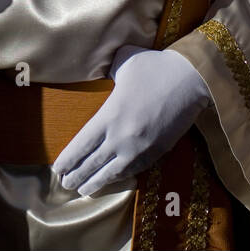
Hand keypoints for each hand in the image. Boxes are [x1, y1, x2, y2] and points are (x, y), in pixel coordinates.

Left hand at [53, 45, 211, 196]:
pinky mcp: (157, 151)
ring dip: (96, 182)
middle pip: (93, 163)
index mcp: (109, 116)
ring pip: (113, 172)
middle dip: (77, 175)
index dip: (68, 159)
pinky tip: (113, 179)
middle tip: (65, 184)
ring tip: (84, 189)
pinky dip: (120, 177)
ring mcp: (140, 147)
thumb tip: (103, 71)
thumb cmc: (156, 67)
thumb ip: (108, 69)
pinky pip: (134, 170)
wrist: (192, 80)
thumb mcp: (124, 61)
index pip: (81, 145)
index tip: (57, 169)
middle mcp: (121, 137)